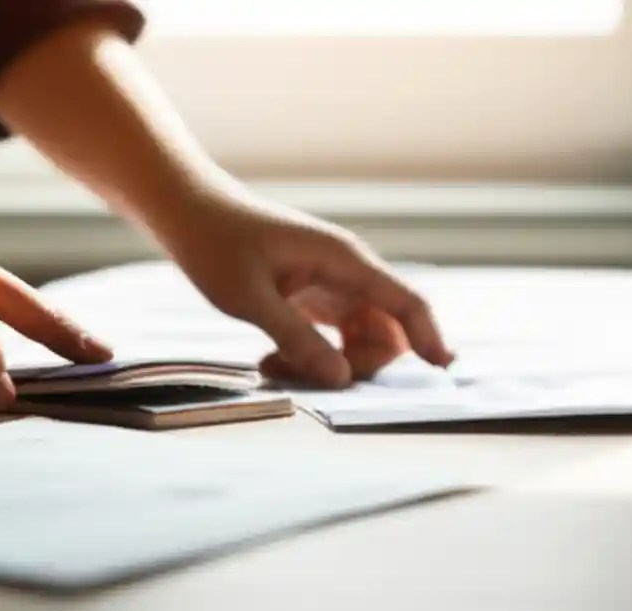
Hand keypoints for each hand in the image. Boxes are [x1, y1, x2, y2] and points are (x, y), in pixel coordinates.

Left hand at [156, 189, 453, 386]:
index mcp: (342, 260)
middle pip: (385, 329)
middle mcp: (345, 270)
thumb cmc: (215, 245)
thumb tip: (342, 379)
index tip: (443, 371)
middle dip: (359, 365)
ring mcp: (330, 282)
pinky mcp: (311, 293)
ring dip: (329, 364)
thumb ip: (296, 339)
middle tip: (305, 378)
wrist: (188, 210)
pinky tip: (272, 361)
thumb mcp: (249, 299)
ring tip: (274, 368)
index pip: (404, 301)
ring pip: (358, 337)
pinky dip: (311, 355)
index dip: (429, 337)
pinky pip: (331, 334)